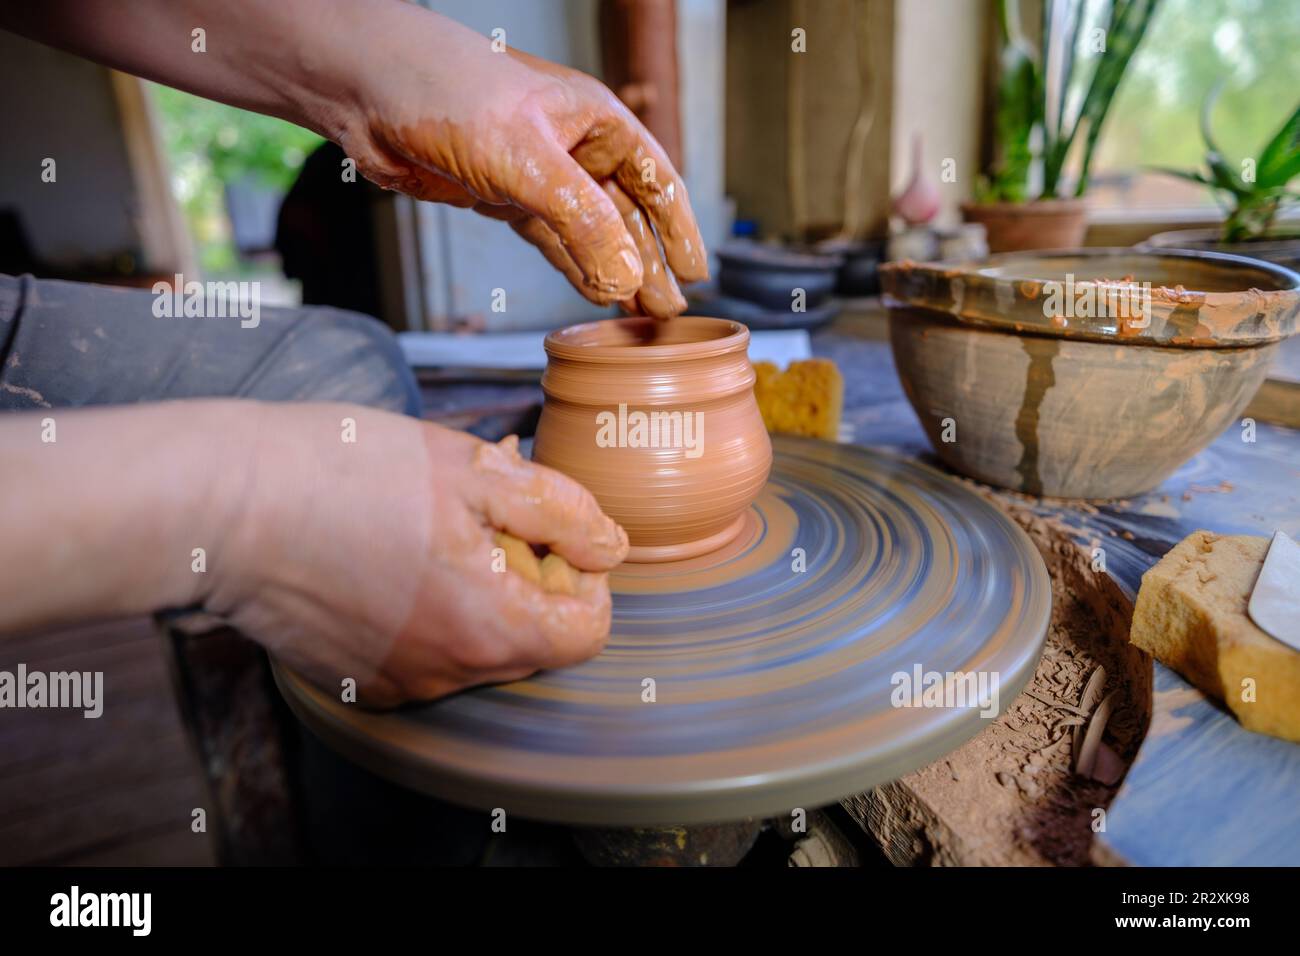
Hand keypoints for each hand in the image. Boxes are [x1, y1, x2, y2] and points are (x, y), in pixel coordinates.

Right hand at [208, 404, 627, 705]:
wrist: (221, 502)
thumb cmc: (345, 473)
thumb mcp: (478, 471)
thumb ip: (562, 512)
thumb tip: (611, 546)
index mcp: (489, 630)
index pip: (588, 632)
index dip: (584, 576)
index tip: (547, 530)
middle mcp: (447, 675)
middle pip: (532, 640)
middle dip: (529, 574)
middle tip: (488, 509)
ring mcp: (397, 683)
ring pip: (477, 644)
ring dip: (480, 588)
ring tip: (435, 521)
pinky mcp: (356, 678)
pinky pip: (424, 650)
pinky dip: (430, 607)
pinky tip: (392, 550)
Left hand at [337, 6, 706, 317]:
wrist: (369, 91)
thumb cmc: (449, 94)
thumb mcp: (528, 162)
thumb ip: (582, 223)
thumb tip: (626, 279)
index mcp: (595, 122)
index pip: (655, 182)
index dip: (679, 231)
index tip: (698, 276)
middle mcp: (573, 147)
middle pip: (627, 215)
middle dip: (650, 262)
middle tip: (669, 313)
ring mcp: (538, 174)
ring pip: (591, 233)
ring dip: (615, 272)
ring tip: (639, 314)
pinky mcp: (503, 196)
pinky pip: (552, 240)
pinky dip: (574, 268)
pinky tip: (594, 293)